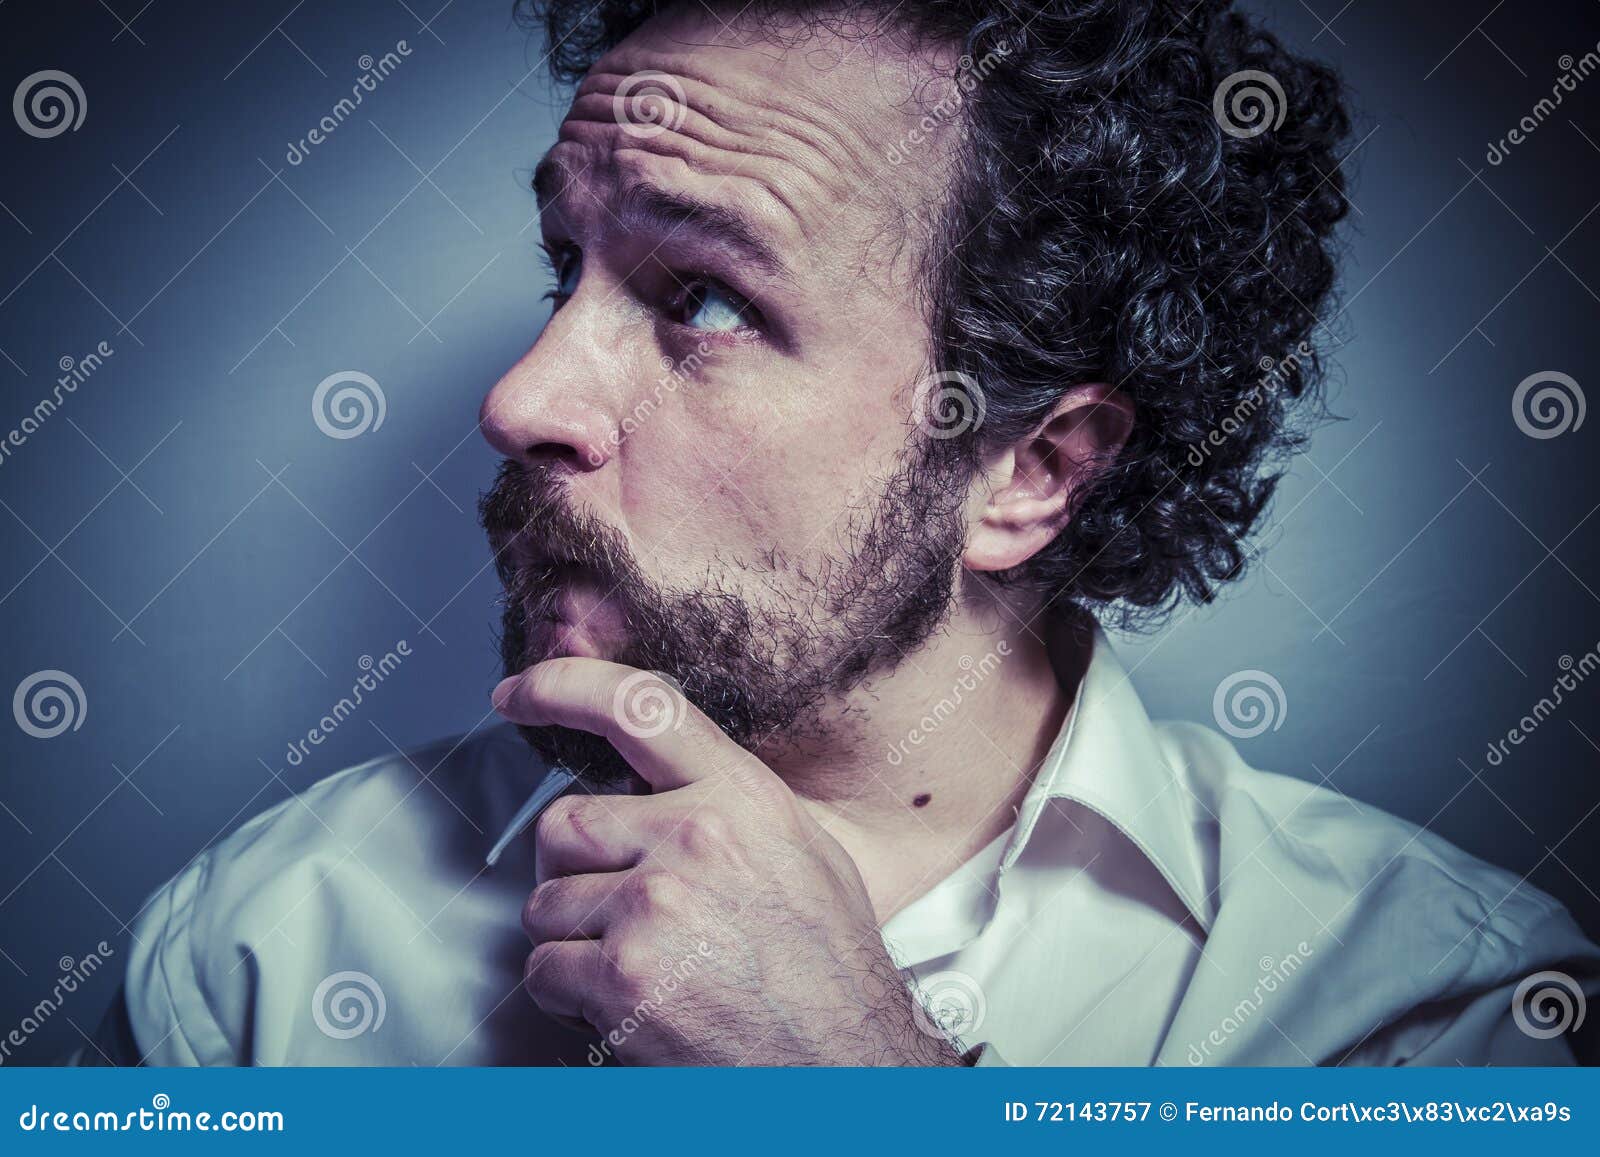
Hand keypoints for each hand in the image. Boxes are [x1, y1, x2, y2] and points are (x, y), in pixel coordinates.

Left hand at [492, 658, 965, 1066]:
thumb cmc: (827, 965)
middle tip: (616, 910)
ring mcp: (654, 904)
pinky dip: (569, 994)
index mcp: (740, 794)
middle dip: (572, 871)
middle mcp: (694, 836)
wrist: (845, 1062)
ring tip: (640, 966)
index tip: (516, 692)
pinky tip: (625, 1005)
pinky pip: (544, 968)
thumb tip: (658, 780)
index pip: (637, 705)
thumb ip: (728, 804)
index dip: (562, 685)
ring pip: (546, 902)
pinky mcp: (622, 975)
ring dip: (574, 941)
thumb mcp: (804, 849)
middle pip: (563, 824)